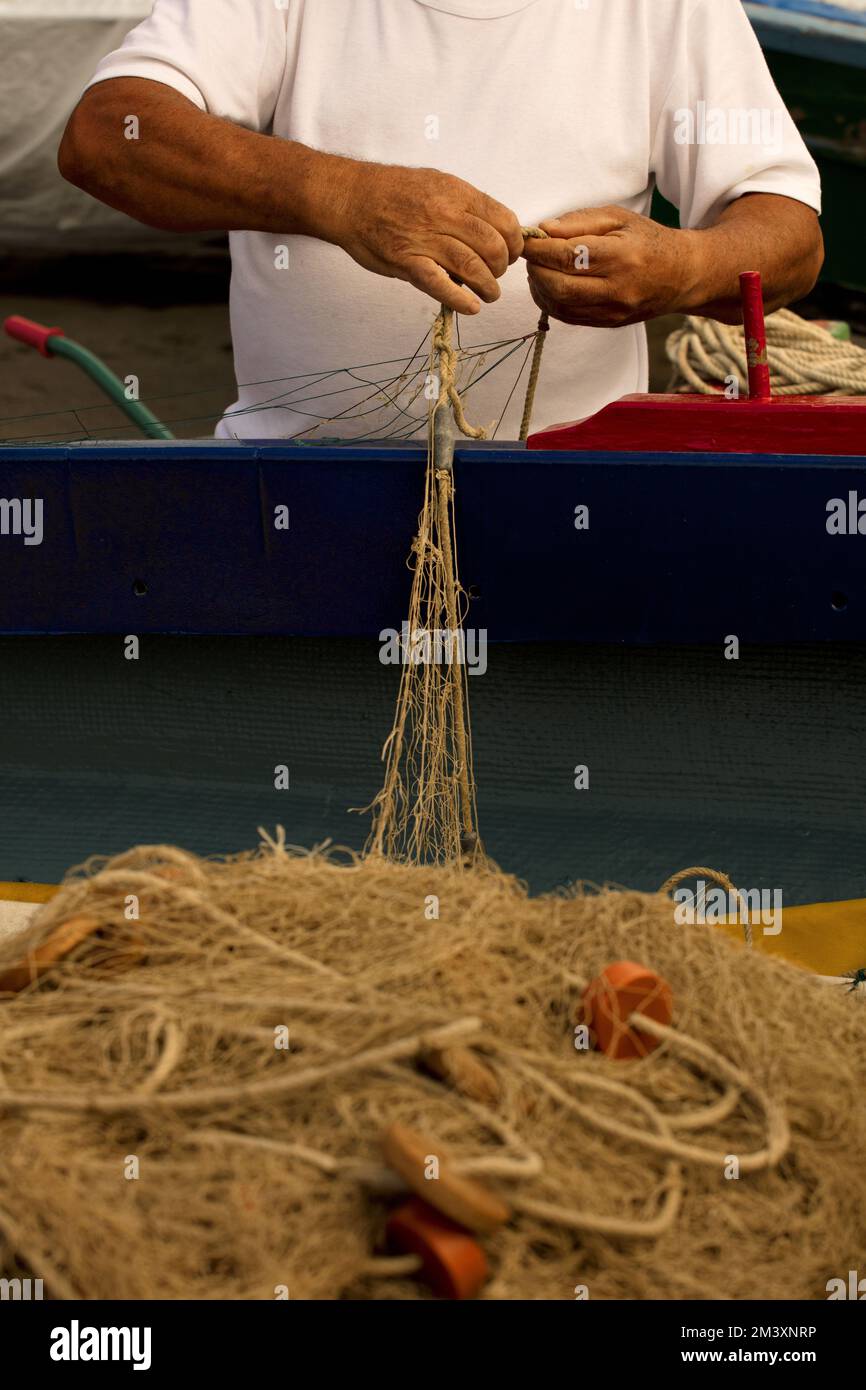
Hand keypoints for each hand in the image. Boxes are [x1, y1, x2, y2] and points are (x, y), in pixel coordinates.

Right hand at [333, 162, 524, 314]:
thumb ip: (464, 205)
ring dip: (488, 287)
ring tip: (489, 294)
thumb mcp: (437, 184)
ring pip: (473, 267)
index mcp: (457, 193)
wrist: (351, 197)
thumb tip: (492, 229)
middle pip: (493, 247)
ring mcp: (425, 239)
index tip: (511, 254)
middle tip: (497, 275)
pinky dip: (461, 299)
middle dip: (502, 267)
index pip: (504, 220)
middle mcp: (444, 214)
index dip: (515, 243)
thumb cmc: (393, 192)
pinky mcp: (407, 262)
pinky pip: (441, 284)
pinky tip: (471, 307)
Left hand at [522, 206, 697, 326]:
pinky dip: (549, 301)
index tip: (525, 239)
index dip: (539, 248)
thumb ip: (579, 221)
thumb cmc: (648, 240)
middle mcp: (617, 288)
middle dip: (535, 268)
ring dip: (539, 287)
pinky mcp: (608, 323)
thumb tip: (543, 229)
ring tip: (538, 268)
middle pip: (558, 285)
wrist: (681, 275)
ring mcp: (612, 311)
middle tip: (530, 255)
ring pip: (559, 305)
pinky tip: (548, 286)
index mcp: (620, 256)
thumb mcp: (619, 218)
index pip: (567, 255)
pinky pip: (568, 317)